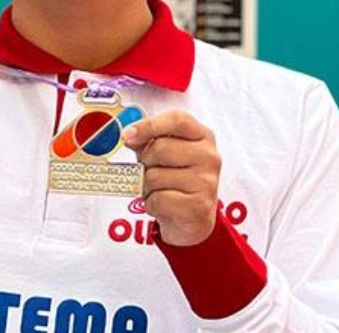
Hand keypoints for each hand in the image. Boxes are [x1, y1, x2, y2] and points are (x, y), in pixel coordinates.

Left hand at [122, 111, 220, 246]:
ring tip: (160, 191)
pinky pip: (157, 199)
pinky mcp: (198, 206)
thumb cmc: (175, 180)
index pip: (178, 120)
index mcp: (203, 136)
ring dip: (147, 187)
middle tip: (151, 172)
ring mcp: (206, 182)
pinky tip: (164, 206)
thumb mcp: (162, 154)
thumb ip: (147, 140)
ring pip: (155, 177)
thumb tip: (129, 135)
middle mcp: (209, 156)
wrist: (192, 219)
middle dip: (145, 162)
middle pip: (161, 148)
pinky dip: (152, 204)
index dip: (149, 125)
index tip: (128, 135)